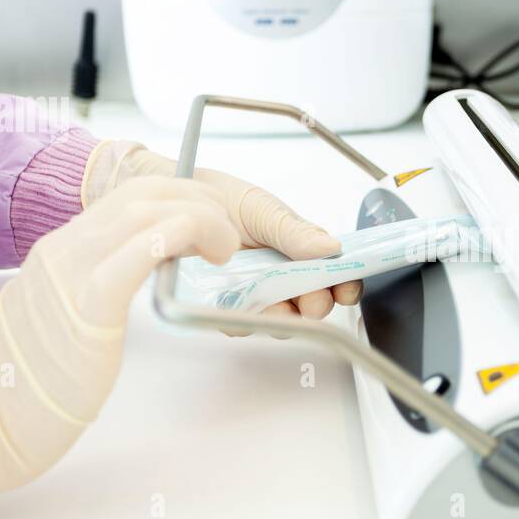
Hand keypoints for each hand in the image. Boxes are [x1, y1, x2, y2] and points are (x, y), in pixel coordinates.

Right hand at [0, 177, 239, 512]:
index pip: (127, 197)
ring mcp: (73, 270)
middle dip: (198, 198)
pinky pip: (144, 247)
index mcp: (59, 251)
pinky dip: (185, 234)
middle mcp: (64, 249)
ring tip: (224, 246)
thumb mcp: (62, 319)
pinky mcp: (90, 301)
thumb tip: (130, 279)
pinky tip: (208, 251)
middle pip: (143, 192)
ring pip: (147, 208)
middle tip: (228, 230)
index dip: (178, 198)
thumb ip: (92, 289)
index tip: (209, 222)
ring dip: (201, 216)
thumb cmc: (25, 387)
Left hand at [85, 142, 361, 321]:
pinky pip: (243, 322)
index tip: (345, 291)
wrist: (173, 198)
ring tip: (278, 309)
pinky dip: (246, 320)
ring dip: (285, 318)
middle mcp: (281, 272)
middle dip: (316, 306)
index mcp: (298, 246)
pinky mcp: (227, 303)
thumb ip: (296, 232)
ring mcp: (255, 289)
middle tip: (311, 301)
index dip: (344, 284)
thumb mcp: (262, 209)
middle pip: (311, 301)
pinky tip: (243, 310)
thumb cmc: (220, 196)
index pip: (332, 271)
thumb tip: (332, 248)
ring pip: (282, 318)